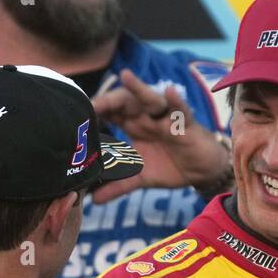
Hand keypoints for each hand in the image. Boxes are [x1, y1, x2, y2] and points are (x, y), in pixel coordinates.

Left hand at [91, 69, 229, 203]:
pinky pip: (181, 110)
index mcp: (133, 126)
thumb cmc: (170, 165)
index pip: (111, 114)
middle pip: (126, 102)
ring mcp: (166, 118)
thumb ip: (119, 186)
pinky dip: (176, 101)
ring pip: (151, 99)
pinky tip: (170, 91)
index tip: (77, 118)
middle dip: (111, 100)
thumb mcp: (142, 178)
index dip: (96, 113)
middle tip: (95, 104)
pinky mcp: (186, 124)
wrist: (201, 171)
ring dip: (139, 88)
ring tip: (127, 76)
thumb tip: (94, 201)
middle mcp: (147, 117)